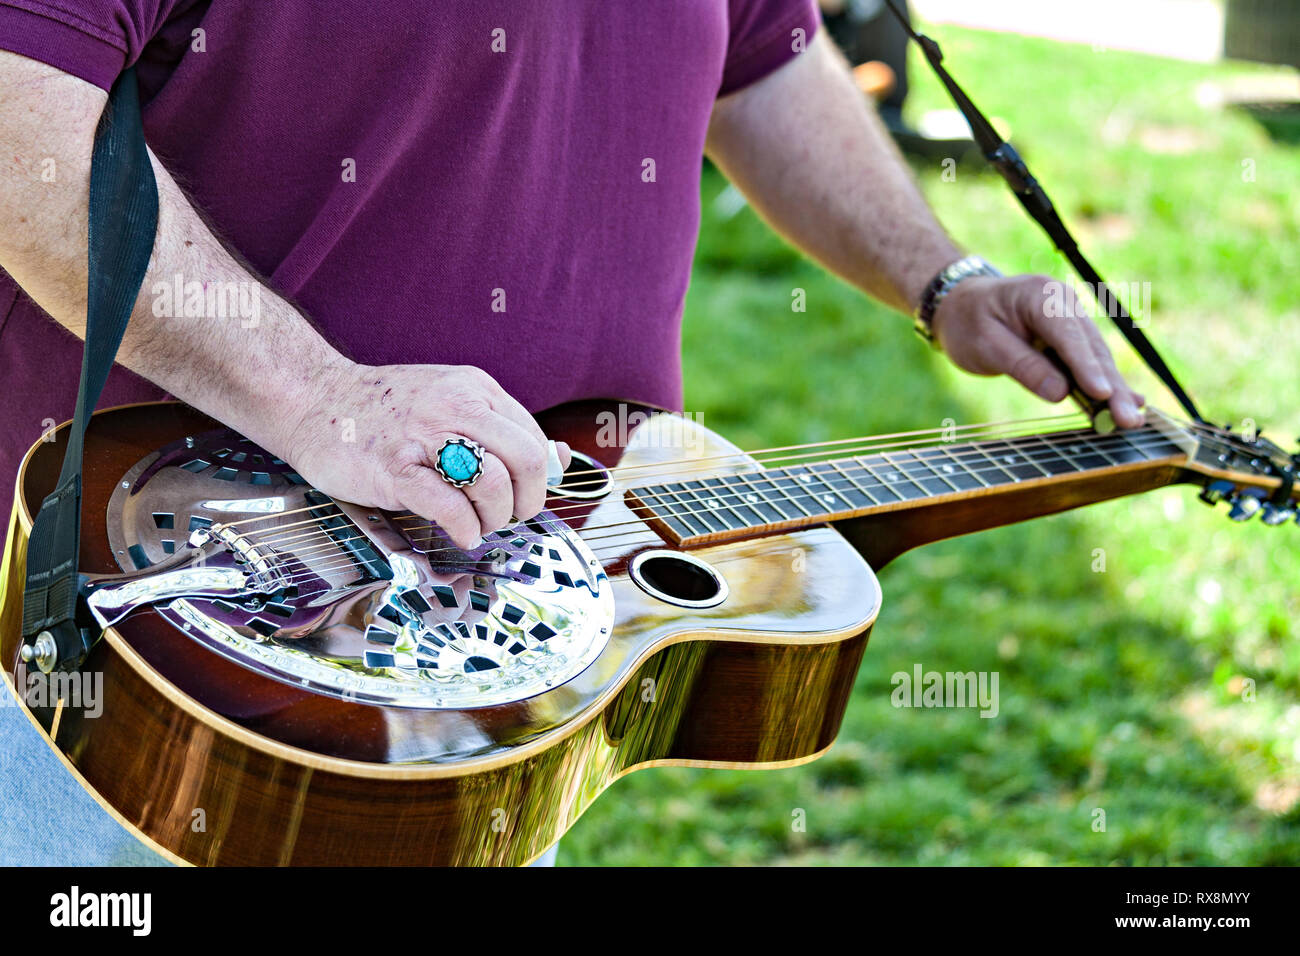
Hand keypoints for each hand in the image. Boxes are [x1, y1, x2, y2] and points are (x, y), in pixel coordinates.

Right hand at [277, 362, 569, 549]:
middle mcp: (455, 405)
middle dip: (527, 501)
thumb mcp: (449, 399)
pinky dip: (464, 528)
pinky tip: (459, 531)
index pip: (533, 438)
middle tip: (509, 516)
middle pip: (524, 459)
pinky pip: (449, 506)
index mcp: (474, 388)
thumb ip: (498, 427)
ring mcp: (423, 436)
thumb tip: (558, 459)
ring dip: (495, 517)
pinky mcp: (394, 468)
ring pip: (493, 481)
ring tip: (480, 525)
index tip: (522, 496)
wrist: (313, 398)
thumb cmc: (384, 410)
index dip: (537, 478)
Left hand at [930, 274, 1145, 428]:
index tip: (1103, 394)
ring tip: (1132, 419)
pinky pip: (1088, 362)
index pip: (1068, 335)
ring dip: (1115, 390)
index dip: (1087, 367)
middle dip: (1111, 386)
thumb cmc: (968, 323)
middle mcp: (1063, 302)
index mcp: (1040, 296)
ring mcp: (1071, 317)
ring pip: (1096, 358)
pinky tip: (1129, 404)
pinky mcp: (1070, 336)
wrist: (961, 305)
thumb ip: (1023, 366)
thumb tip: (1062, 392)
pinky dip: (1104, 384)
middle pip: (1091, 349)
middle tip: (1128, 419)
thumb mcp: (985, 345)